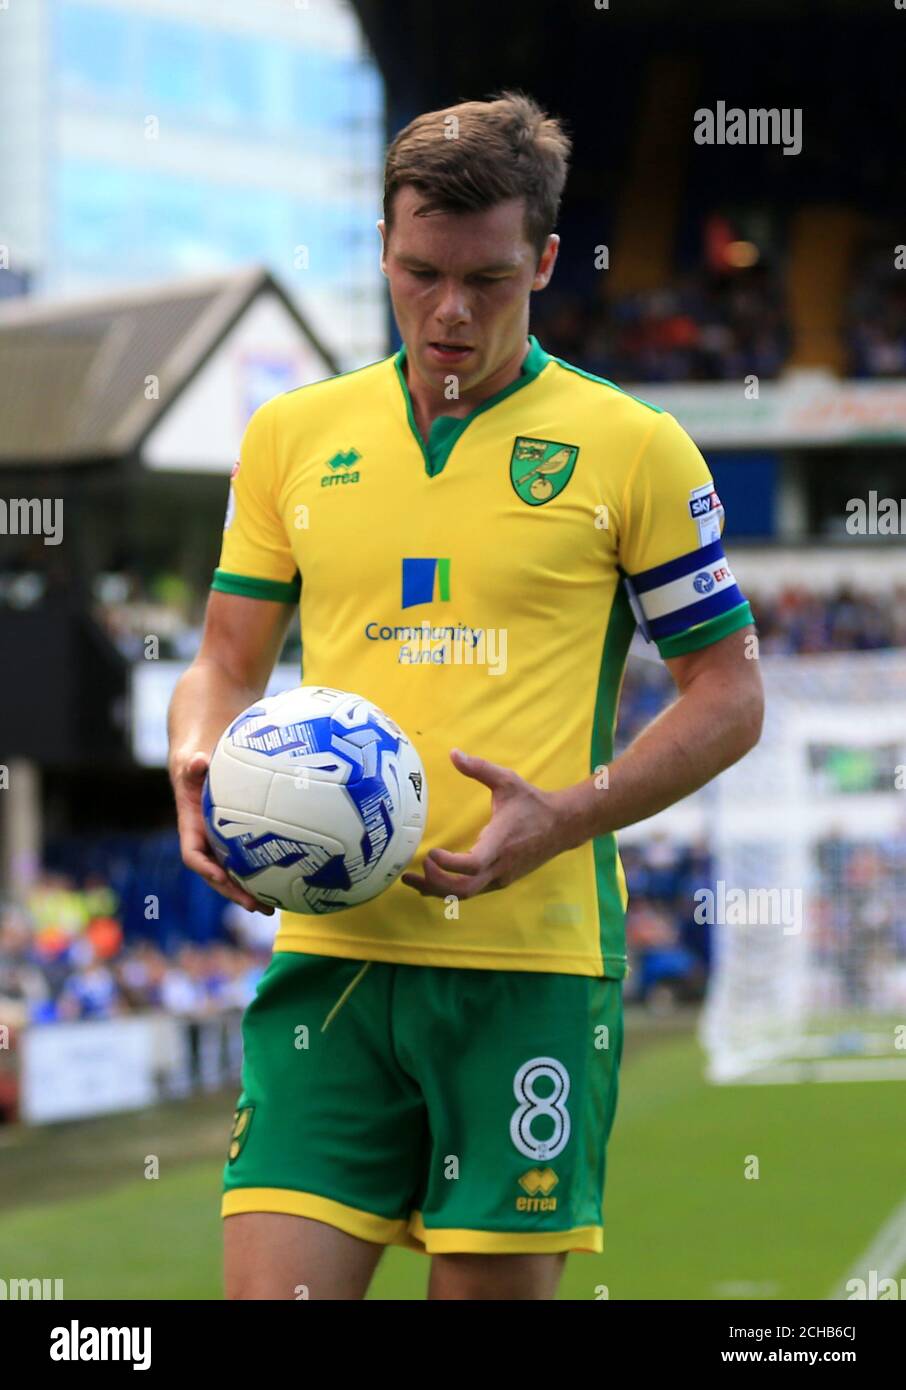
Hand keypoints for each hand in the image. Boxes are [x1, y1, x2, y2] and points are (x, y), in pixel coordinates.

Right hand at [171, 751, 273, 914]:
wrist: (200, 771)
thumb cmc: (195, 768)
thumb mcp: (191, 765)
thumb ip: (192, 766)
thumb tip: (199, 761)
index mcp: (191, 830)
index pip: (193, 856)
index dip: (205, 868)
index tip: (220, 877)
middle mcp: (205, 845)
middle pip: (216, 877)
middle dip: (233, 893)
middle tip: (255, 905)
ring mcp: (219, 848)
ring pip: (232, 878)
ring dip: (248, 895)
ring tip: (272, 908)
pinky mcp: (234, 847)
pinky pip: (246, 866)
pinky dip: (261, 878)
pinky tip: (283, 888)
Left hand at [401, 749, 563, 899]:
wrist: (563, 826)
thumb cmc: (533, 803)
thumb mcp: (507, 781)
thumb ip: (479, 768)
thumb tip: (453, 753)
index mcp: (500, 842)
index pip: (474, 864)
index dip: (450, 864)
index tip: (431, 853)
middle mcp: (500, 865)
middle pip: (464, 889)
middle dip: (435, 884)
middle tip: (411, 871)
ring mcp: (501, 877)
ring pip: (466, 895)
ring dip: (438, 891)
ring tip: (411, 880)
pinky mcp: (501, 880)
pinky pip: (473, 892)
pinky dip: (450, 890)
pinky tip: (432, 882)